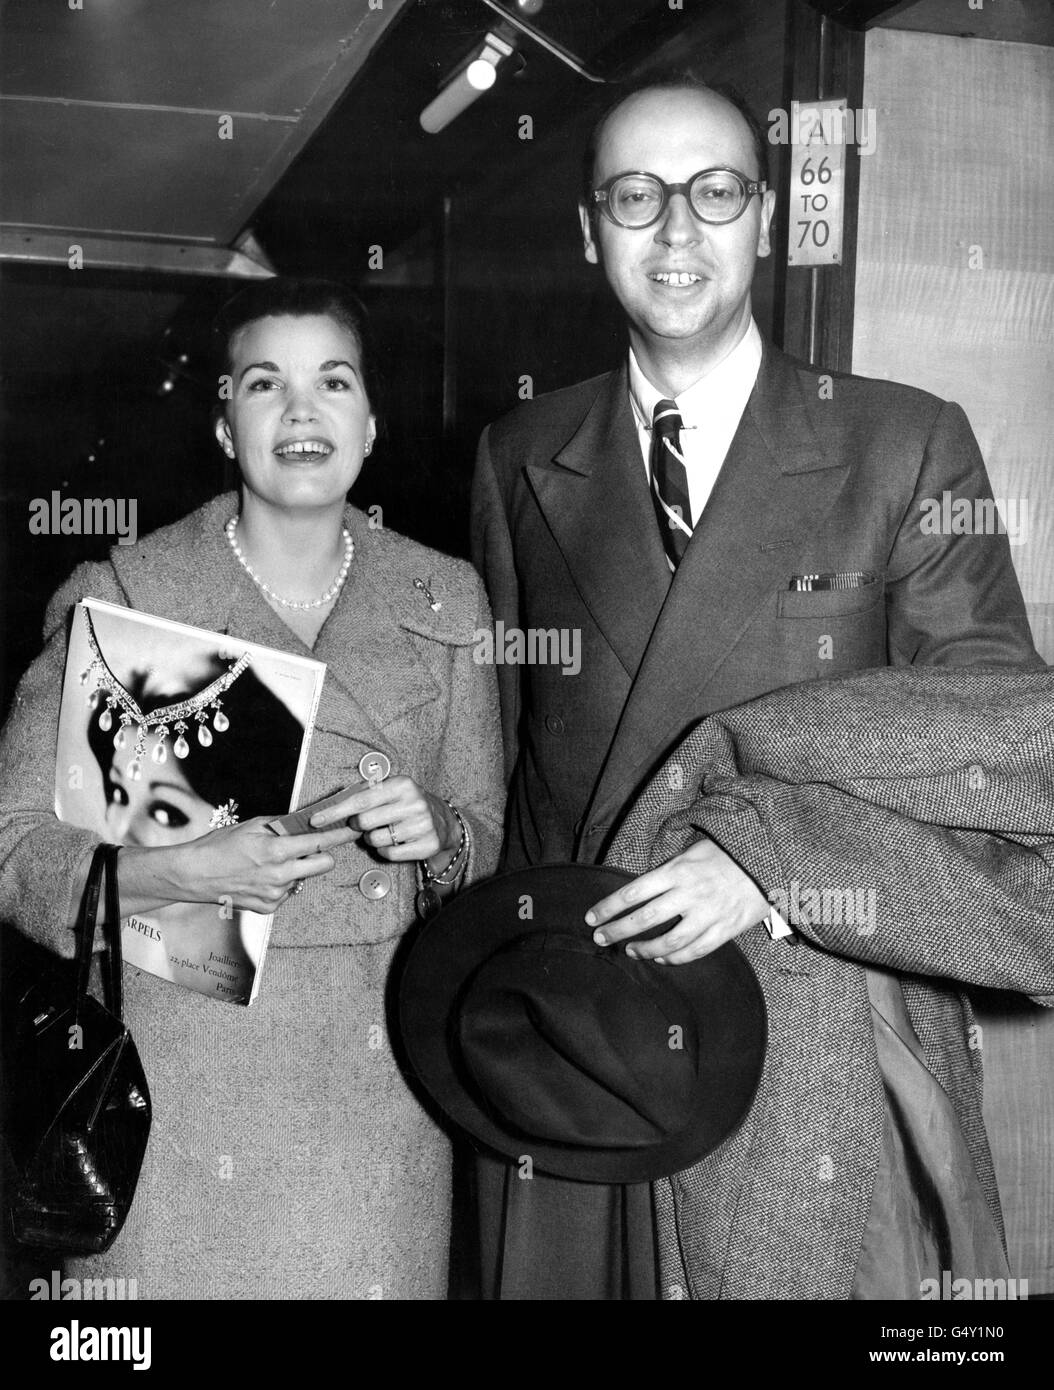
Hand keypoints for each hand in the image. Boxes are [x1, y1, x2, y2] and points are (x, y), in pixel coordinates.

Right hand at [166, 817, 356, 913]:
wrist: (193, 875)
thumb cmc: (219, 847)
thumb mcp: (252, 825)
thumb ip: (282, 824)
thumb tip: (306, 821)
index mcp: (277, 851)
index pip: (320, 842)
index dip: (340, 835)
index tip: (353, 830)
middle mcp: (280, 875)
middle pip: (324, 865)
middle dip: (321, 854)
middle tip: (308, 847)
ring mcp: (275, 894)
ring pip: (303, 878)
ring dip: (296, 869)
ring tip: (269, 862)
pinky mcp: (268, 907)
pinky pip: (287, 892)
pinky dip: (282, 883)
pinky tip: (261, 876)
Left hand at [309, 776, 456, 863]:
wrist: (444, 822)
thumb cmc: (408, 804)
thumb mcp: (392, 790)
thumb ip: (366, 794)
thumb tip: (331, 805)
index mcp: (402, 784)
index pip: (360, 800)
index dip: (336, 812)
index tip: (316, 820)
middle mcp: (414, 803)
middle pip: (365, 822)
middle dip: (359, 826)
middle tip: (366, 823)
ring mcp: (422, 825)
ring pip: (375, 840)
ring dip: (373, 839)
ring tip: (386, 831)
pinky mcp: (426, 845)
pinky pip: (389, 854)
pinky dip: (386, 850)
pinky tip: (396, 841)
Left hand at [585, 838, 770, 964]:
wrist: (769, 861)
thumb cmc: (728, 853)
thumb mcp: (693, 850)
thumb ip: (668, 870)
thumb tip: (641, 890)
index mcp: (677, 870)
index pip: (633, 892)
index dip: (608, 907)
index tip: (591, 917)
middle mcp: (689, 893)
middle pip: (644, 918)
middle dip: (617, 930)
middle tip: (600, 938)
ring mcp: (708, 913)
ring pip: (668, 941)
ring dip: (644, 949)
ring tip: (630, 951)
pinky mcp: (726, 929)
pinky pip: (695, 951)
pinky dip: (674, 959)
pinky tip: (661, 958)